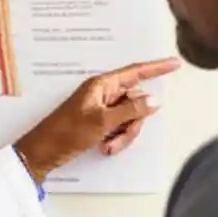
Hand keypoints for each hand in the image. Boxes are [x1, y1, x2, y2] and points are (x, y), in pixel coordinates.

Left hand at [13, 57, 180, 182]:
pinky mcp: (98, 122)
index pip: (135, 72)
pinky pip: (118, 127)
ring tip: (108, 146)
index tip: (175, 64)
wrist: (43, 152)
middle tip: (118, 138)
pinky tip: (104, 147)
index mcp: (102, 85)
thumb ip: (130, 110)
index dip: (156, 68)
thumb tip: (153, 101)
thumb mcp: (102, 122)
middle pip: (136, 102)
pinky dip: (115, 139)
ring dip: (123, 135)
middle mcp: (103, 93)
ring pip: (129, 118)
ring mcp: (101, 108)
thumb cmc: (66, 133)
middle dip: (133, 123)